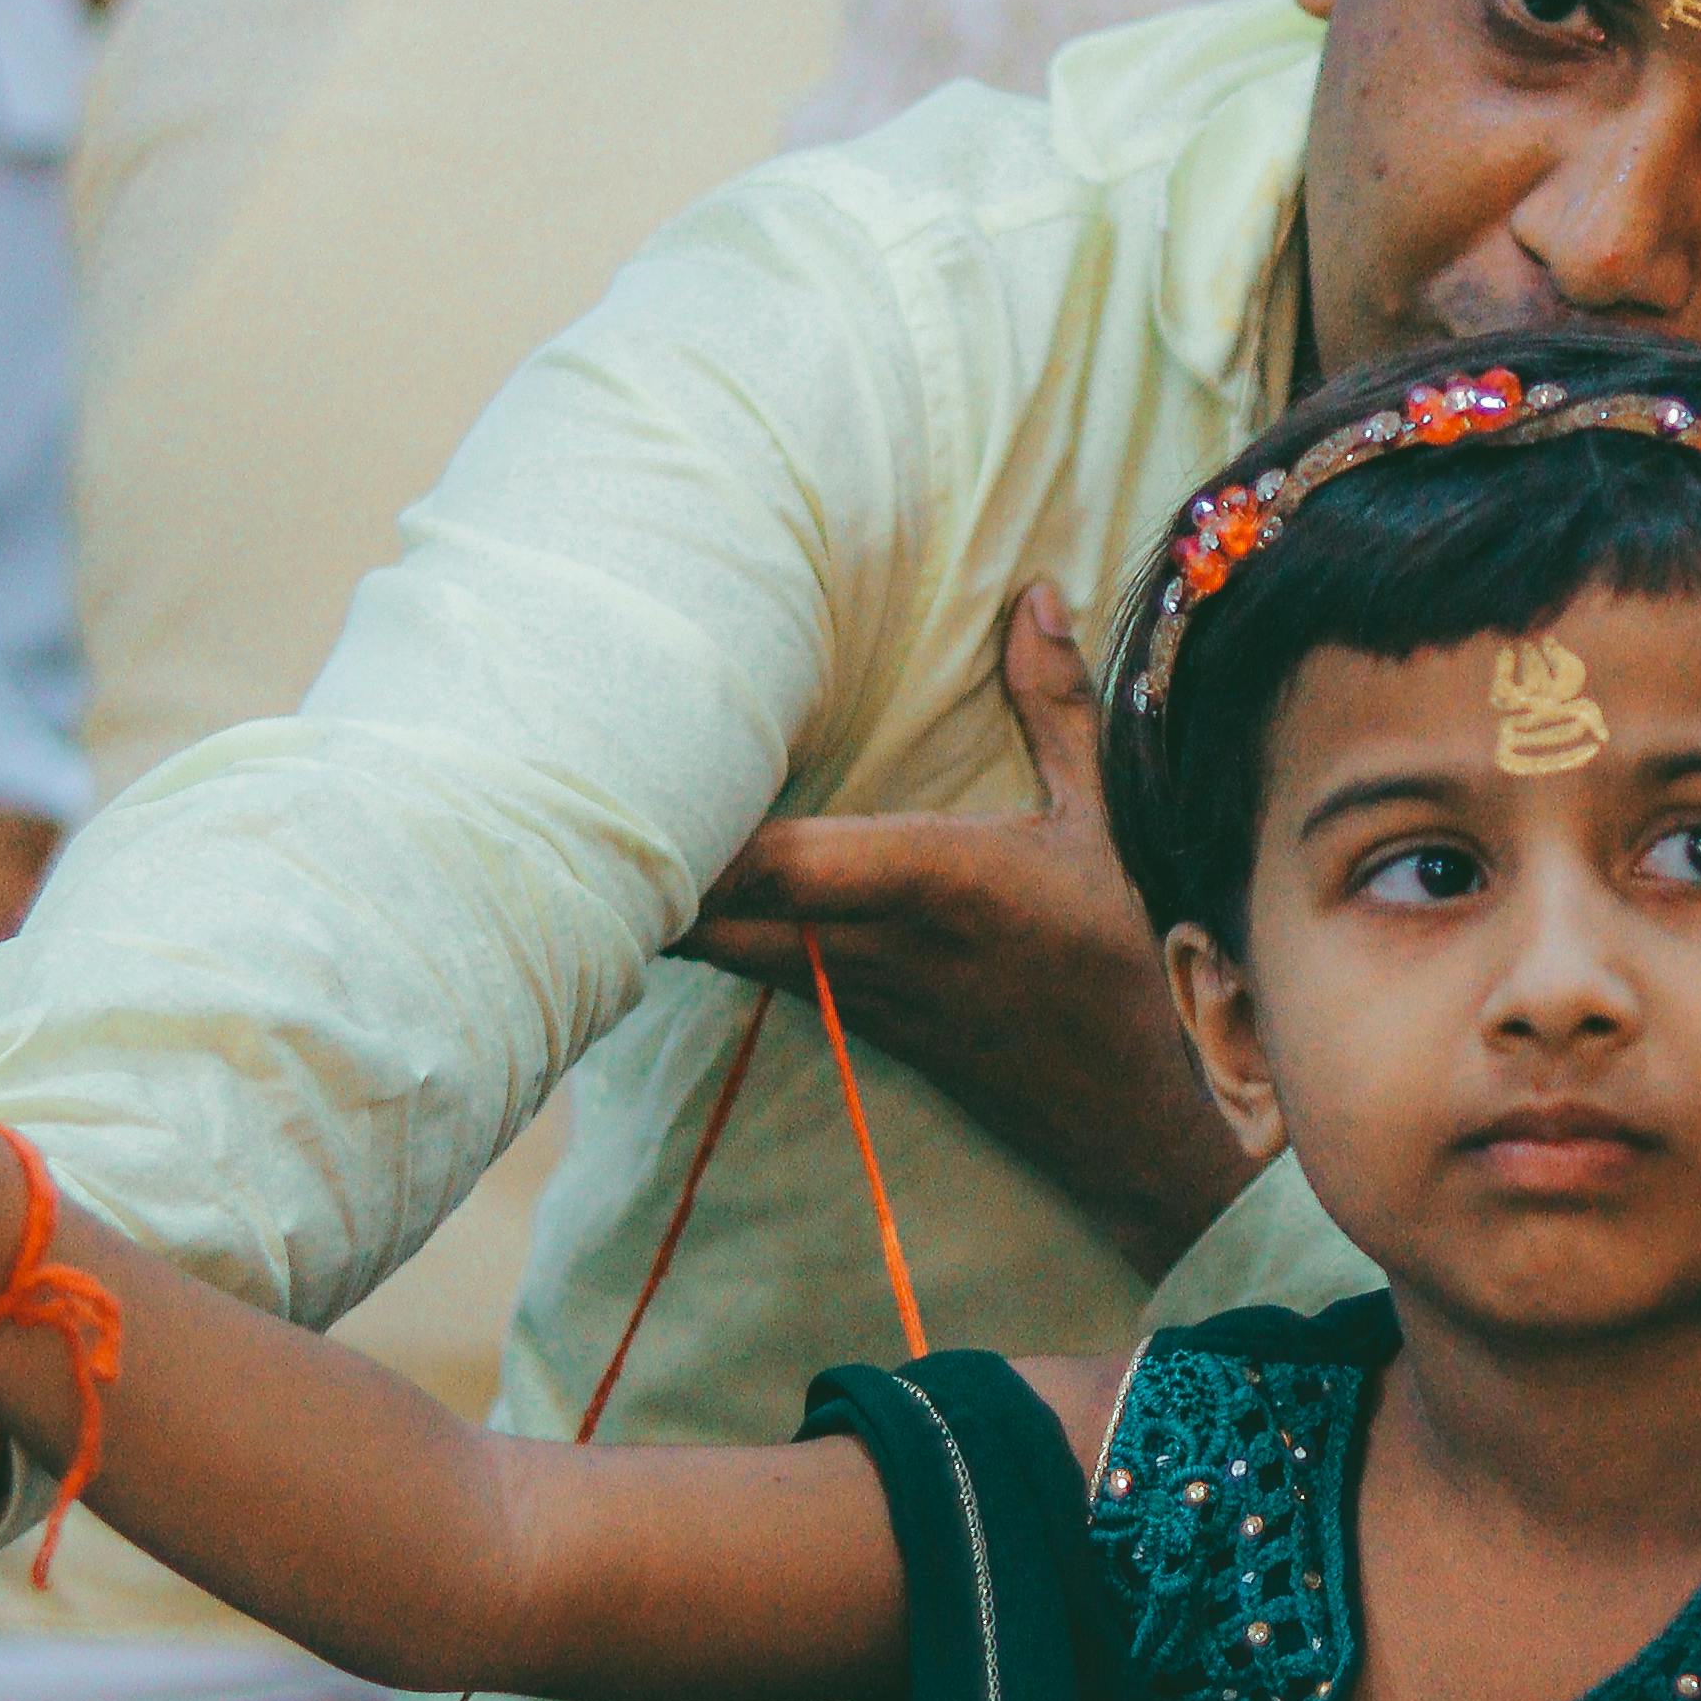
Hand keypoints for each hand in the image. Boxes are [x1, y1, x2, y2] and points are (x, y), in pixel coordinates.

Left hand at [683, 584, 1269, 1271]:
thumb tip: (1032, 595)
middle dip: (647, 862)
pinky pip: (742, 965)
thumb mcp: (1097, 823)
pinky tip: (675, 878)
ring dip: (664, 893)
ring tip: (617, 811)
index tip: (638, 758)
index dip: (699, 826)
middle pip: (713, 913)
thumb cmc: (1109, 955)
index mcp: (935, 882)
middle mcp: (871, 942)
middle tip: (583, 776)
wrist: (1116, 1105)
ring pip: (713, 945)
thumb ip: (1055, 708)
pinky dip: (703, 924)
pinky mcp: (837, 1019)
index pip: (778, 863)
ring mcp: (844, 992)